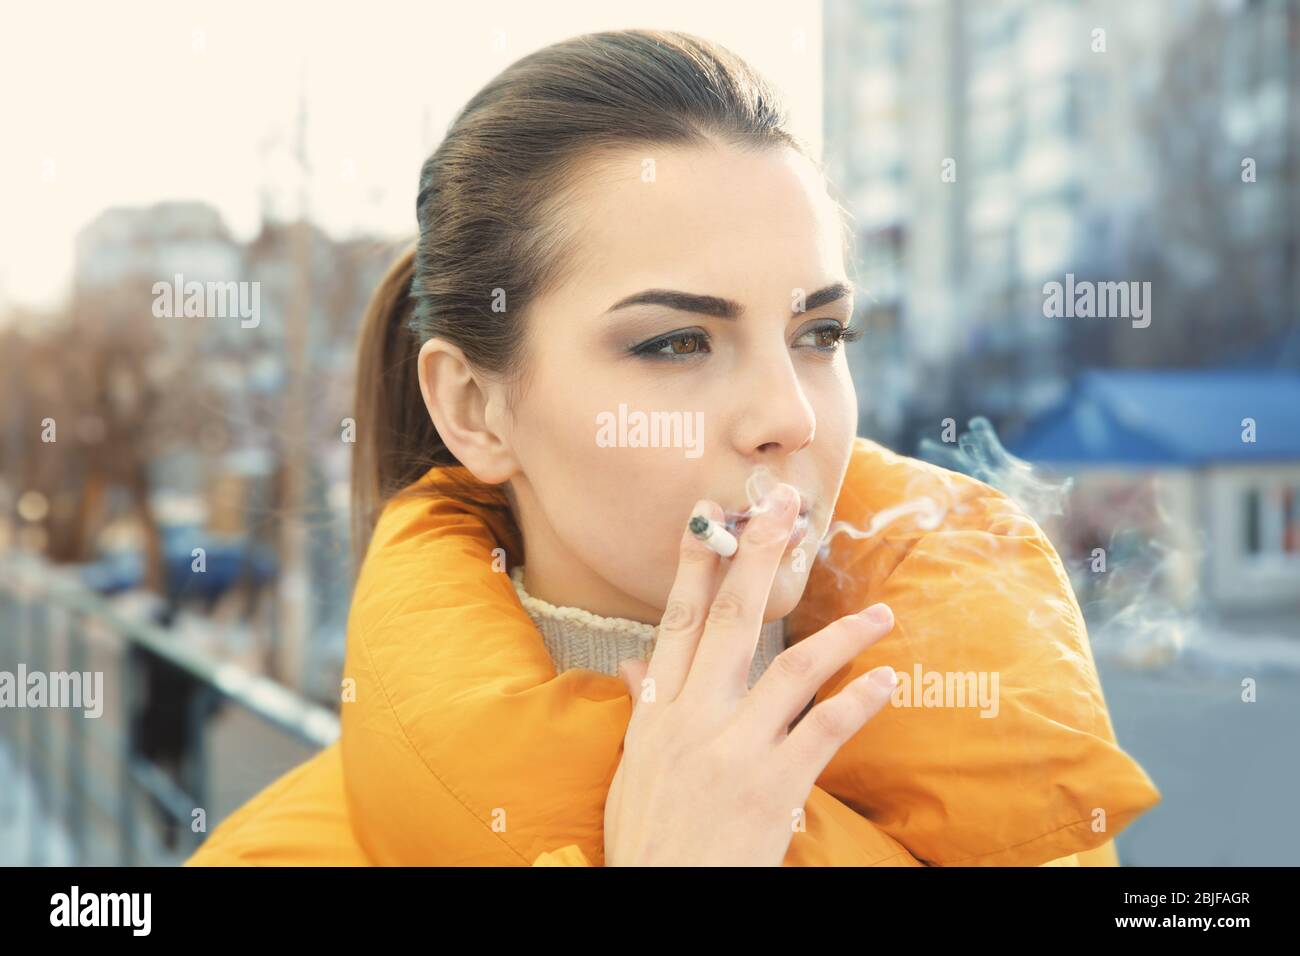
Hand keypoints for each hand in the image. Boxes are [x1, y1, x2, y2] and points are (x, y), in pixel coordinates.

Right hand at [604, 482, 897, 865]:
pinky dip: (859, 703)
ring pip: (791, 668)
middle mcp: (694, 719)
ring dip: (841, 636)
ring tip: (882, 613)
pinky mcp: (772, 785)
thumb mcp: (633, 768)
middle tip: (783, 507)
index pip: (679, 620)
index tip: (711, 516)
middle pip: (731, 621)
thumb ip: (643, 709)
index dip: (696, 564)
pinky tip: (887, 681)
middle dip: (757, 557)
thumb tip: (636, 664)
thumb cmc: (649, 837)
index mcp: (660, 711)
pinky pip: (824, 731)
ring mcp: (734, 750)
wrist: (664, 899)